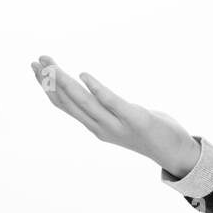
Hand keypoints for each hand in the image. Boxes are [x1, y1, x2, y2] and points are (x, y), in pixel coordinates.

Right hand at [29, 55, 200, 175]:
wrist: (176, 153)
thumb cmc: (152, 132)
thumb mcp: (123, 119)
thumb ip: (109, 109)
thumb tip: (96, 93)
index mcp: (96, 126)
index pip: (64, 106)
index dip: (47, 87)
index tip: (36, 67)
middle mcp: (101, 127)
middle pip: (68, 103)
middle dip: (50, 81)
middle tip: (37, 60)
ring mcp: (117, 125)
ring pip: (83, 103)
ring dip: (65, 83)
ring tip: (51, 65)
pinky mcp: (135, 119)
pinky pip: (111, 103)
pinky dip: (96, 89)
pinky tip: (84, 75)